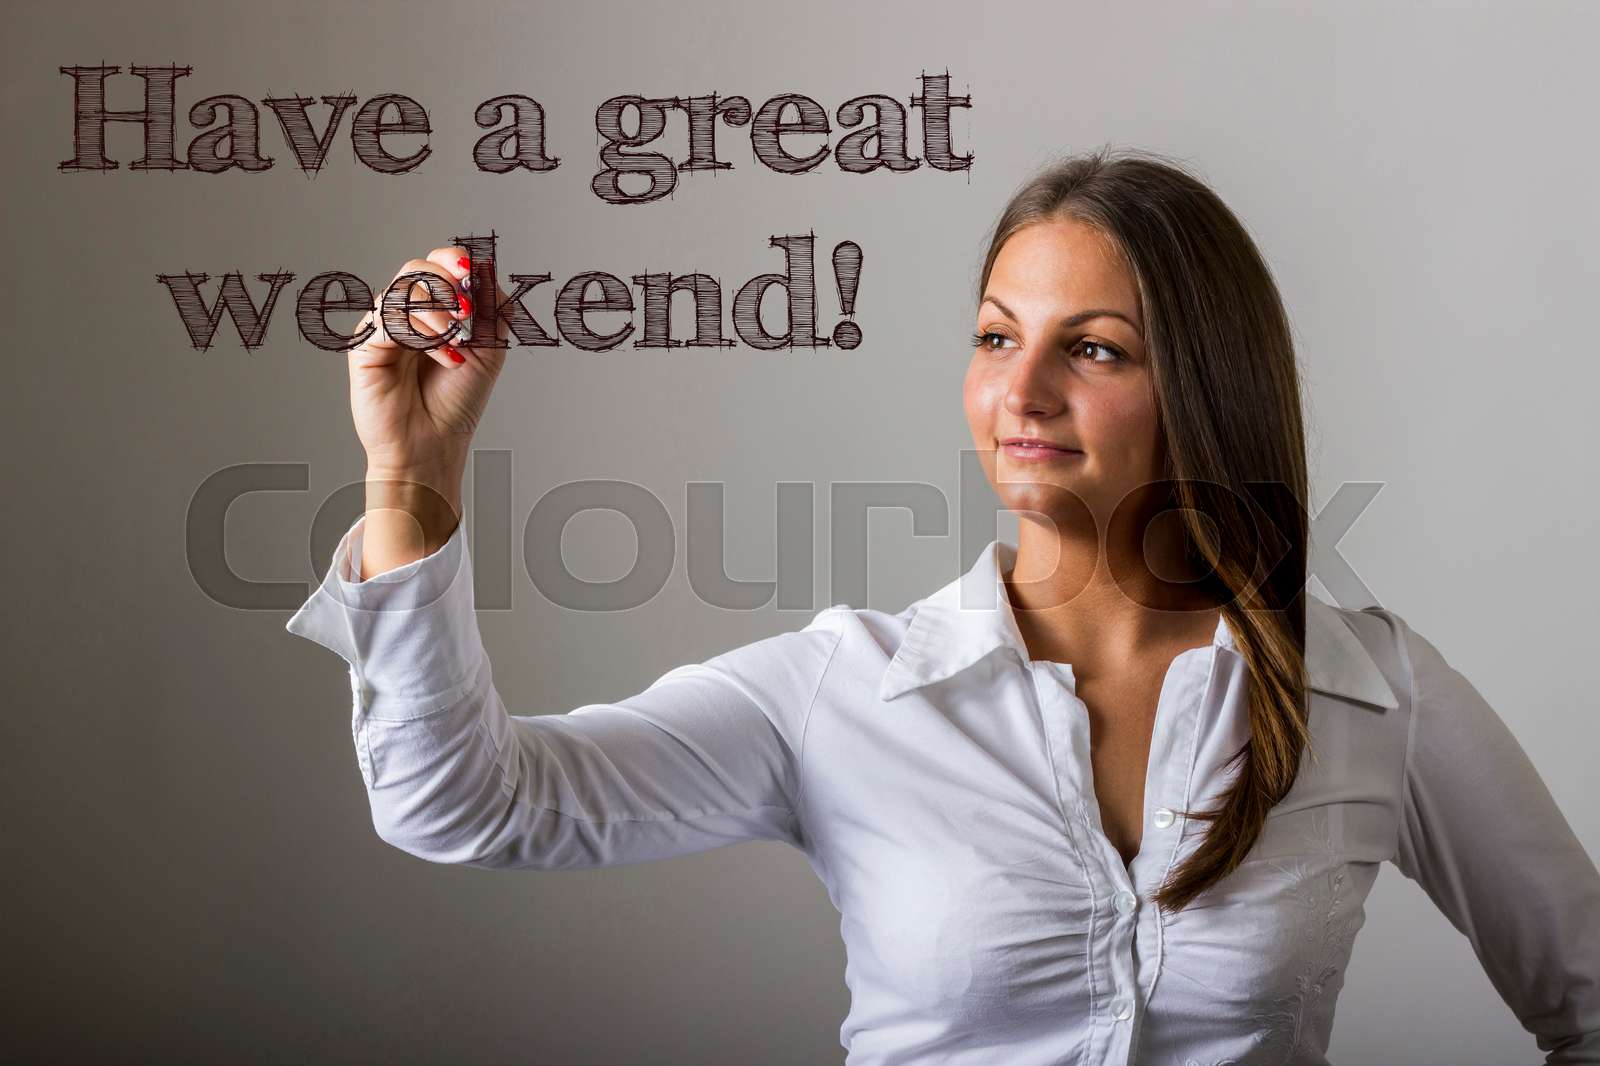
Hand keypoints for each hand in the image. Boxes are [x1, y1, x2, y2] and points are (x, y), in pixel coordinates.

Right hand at [345, 246, 509, 575]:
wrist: (433, 445)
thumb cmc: (457, 402)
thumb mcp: (489, 350)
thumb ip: (492, 308)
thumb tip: (486, 265)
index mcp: (432, 310)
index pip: (436, 265)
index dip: (452, 259)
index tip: (472, 270)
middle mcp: (404, 315)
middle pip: (416, 269)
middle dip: (446, 282)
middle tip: (467, 311)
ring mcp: (382, 328)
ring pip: (403, 290)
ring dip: (438, 311)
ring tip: (458, 342)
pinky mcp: (365, 345)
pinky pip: (389, 318)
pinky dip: (423, 333)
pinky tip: (447, 358)